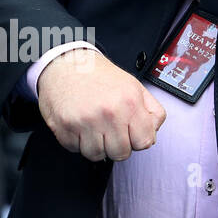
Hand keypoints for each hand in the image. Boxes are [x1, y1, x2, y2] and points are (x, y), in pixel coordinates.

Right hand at [37, 48, 165, 161]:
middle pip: (121, 153)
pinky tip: (77, 124)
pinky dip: (74, 140)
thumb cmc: (98, 75)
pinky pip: (74, 148)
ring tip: (91, 126)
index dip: (136, 139)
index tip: (128, 131)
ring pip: (96, 155)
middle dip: (115, 144)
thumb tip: (152, 133)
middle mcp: (109, 112)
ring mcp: (85, 120)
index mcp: (129, 102)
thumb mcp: (133, 85)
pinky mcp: (65, 125)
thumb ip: (152, 110)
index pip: (145, 142)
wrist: (65, 62)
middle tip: (107, 129)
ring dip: (94, 145)